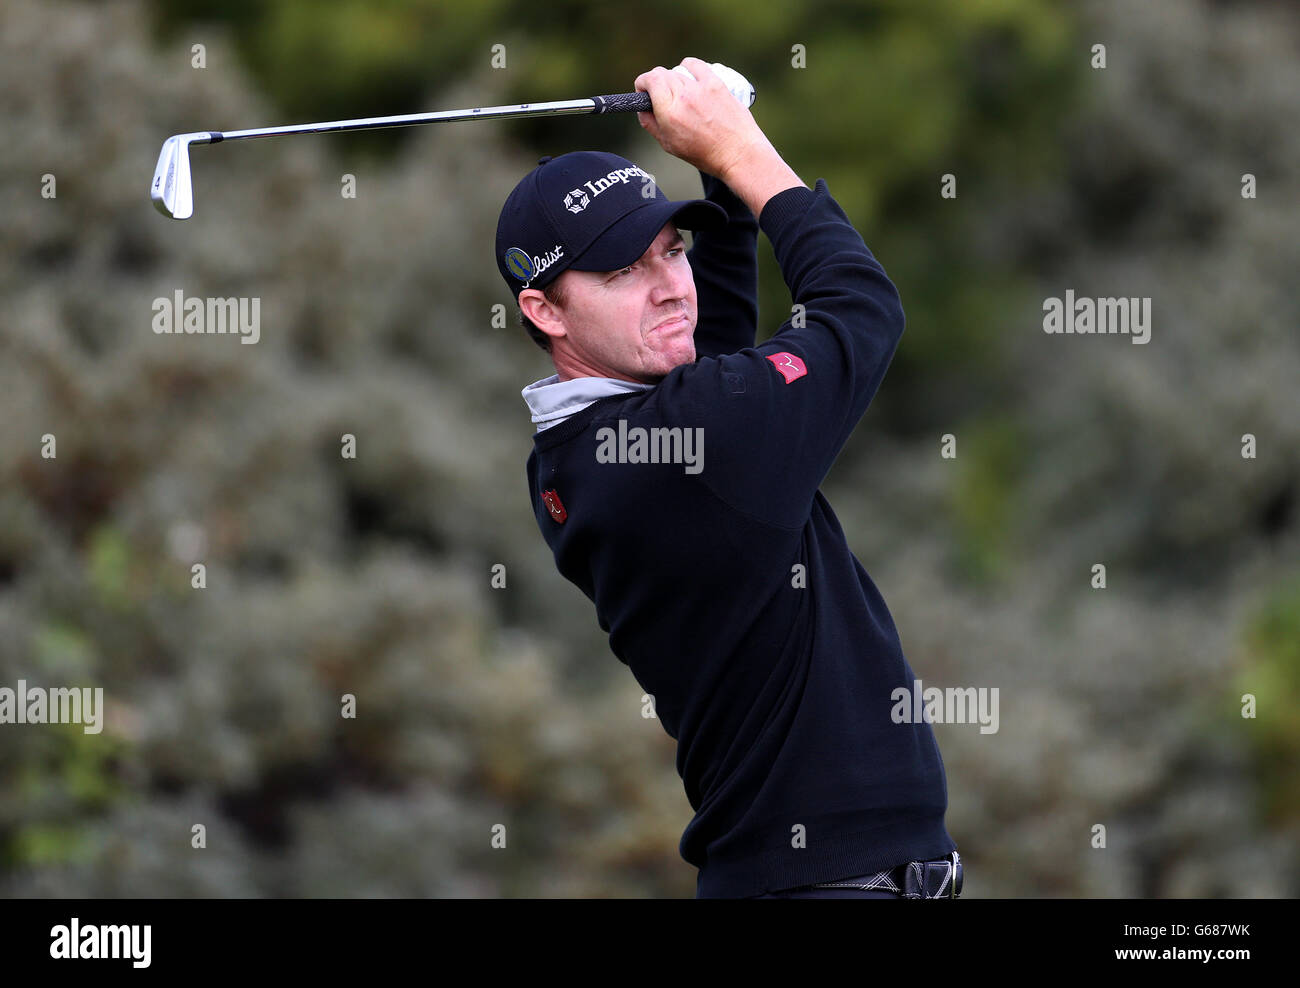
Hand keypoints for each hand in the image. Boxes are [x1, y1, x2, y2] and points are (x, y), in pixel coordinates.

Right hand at [633, 57, 769, 180]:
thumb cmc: (705, 154)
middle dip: (656, 83)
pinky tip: (690, 76)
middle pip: (661, 74)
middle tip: (661, 96)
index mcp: (669, 113)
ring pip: (677, 71)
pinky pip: (695, 65)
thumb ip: (651, 125)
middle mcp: (683, 97)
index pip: (649, 80)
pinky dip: (688, 67)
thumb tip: (642, 110)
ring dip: (673, 80)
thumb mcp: (670, 146)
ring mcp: (700, 88)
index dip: (642, 84)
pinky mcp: (716, 83)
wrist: (738, 153)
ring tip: (680, 94)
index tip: (644, 91)